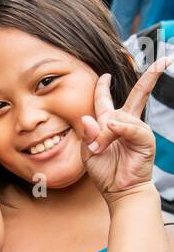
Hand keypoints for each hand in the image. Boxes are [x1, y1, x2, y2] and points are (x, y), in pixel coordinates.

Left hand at [81, 57, 172, 199]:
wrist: (119, 190)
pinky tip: (114, 130)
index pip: (106, 98)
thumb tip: (88, 118)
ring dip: (105, 134)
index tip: (106, 74)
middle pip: (139, 93)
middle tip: (163, 60)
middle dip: (151, 76)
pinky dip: (121, 129)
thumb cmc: (104, 171)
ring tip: (98, 149)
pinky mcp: (145, 139)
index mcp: (110, 122)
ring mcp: (138, 130)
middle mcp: (126, 122)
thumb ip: (87, 134)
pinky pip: (132, 128)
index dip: (105, 85)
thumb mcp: (88, 151)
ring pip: (119, 119)